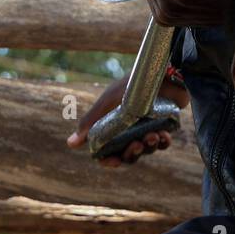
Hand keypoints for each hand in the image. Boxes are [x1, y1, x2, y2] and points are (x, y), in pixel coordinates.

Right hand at [66, 74, 190, 168]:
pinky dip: (163, 143)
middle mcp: (129, 129)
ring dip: (149, 147)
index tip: (114, 160)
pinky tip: (163, 135)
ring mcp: (147, 127)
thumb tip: (70, 144)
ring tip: (153, 135)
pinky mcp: (164, 125)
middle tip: (137, 144)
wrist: (160, 72)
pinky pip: (163, 143)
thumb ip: (90, 122)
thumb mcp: (107, 103)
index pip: (108, 152)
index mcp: (112, 126)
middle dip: (131, 154)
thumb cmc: (131, 86)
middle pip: (128, 155)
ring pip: (146, 150)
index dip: (109, 160)